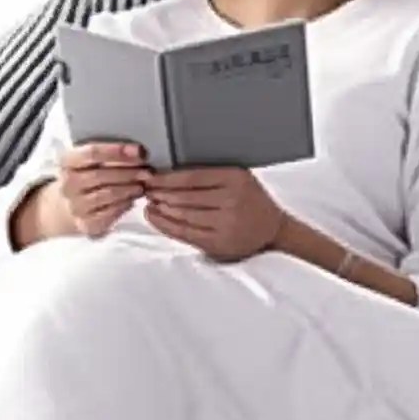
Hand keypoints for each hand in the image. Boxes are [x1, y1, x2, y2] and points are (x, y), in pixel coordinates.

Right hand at [42, 142, 150, 238]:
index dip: (117, 151)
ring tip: (143, 184)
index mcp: (67, 162)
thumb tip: (138, 152)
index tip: (139, 151)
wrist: (70, 205)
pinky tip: (133, 198)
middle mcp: (68, 185)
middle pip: (101, 175)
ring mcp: (76, 206)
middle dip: (128, 172)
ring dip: (129, 189)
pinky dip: (125, 204)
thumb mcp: (90, 161)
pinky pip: (111, 212)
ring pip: (108, 194)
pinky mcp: (87, 223)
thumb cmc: (87, 176)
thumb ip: (109, 154)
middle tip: (147, 171)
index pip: (92, 153)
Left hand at [142, 167, 286, 261]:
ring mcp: (226, 224)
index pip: (192, 178)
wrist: (273, 228)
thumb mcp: (237, 177)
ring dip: (161, 209)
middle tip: (145, 191)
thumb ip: (209, 176)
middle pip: (185, 197)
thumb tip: (168, 177)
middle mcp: (231, 200)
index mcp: (235, 179)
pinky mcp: (219, 243)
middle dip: (160, 193)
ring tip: (149, 204)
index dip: (167, 179)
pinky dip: (167, 226)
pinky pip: (186, 233)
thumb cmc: (250, 200)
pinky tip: (156, 219)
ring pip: (184, 215)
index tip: (151, 178)